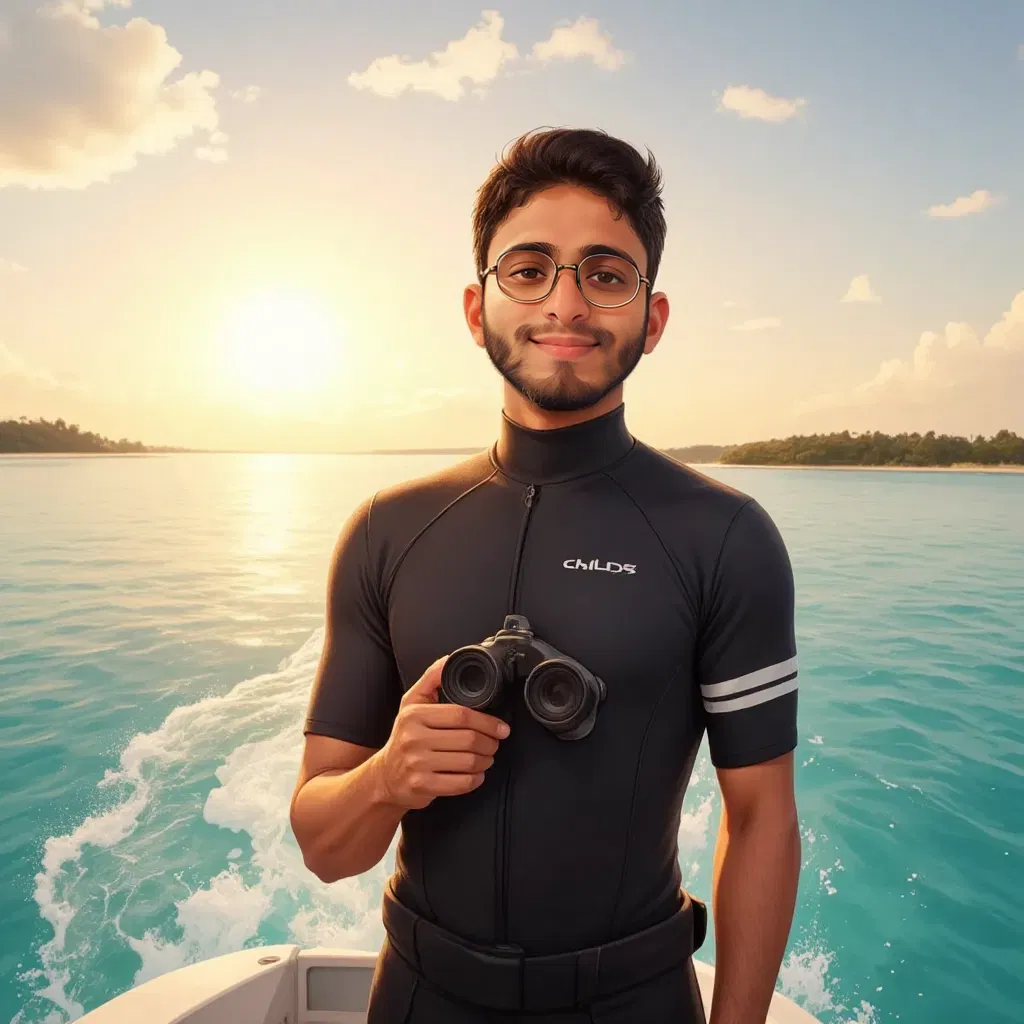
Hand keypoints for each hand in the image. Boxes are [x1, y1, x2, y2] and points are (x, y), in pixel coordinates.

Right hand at [375, 655, 509, 809]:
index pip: (461, 715)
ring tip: (486, 757)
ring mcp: (417, 764)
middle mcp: (413, 739)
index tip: (501, 727)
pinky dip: (476, 779)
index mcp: (414, 715)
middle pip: (468, 739)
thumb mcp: (412, 702)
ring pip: (468, 762)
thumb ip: (432, 678)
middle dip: (490, 742)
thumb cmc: (404, 736)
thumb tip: (450, 659)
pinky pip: (461, 784)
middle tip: (495, 743)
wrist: (385, 775)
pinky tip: (475, 774)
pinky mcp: (422, 786)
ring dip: (486, 760)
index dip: (487, 721)